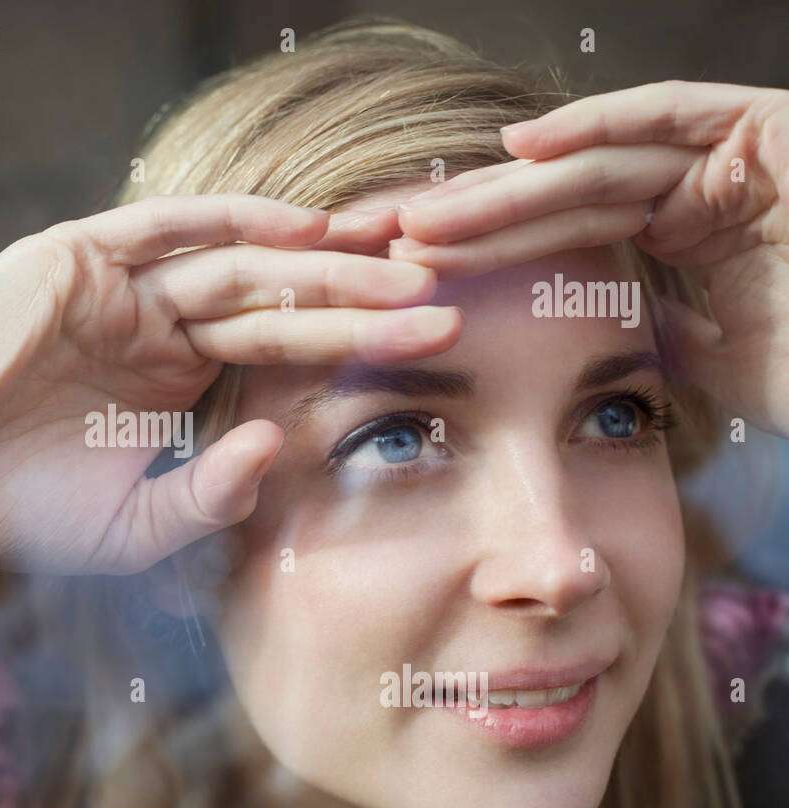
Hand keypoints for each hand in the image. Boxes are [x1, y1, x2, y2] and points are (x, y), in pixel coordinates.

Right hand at [0, 194, 461, 572]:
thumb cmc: (10, 509)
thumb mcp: (132, 528)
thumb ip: (211, 497)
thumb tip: (280, 450)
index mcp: (172, 381)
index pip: (283, 354)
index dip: (358, 348)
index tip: (441, 352)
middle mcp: (156, 326)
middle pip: (279, 304)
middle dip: (363, 304)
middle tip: (449, 304)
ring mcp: (118, 289)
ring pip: (237, 264)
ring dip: (320, 267)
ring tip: (402, 267)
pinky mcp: (71, 259)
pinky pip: (165, 229)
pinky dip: (234, 224)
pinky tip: (307, 232)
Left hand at [388, 80, 788, 436]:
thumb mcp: (710, 358)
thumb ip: (650, 331)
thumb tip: (594, 331)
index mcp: (685, 238)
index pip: (563, 236)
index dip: (486, 252)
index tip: (410, 273)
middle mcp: (703, 190)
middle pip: (564, 199)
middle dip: (476, 221)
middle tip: (390, 240)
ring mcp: (736, 156)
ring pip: (599, 165)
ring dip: (510, 189)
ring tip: (429, 216)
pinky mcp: (770, 131)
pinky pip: (674, 114)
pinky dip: (602, 125)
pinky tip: (525, 144)